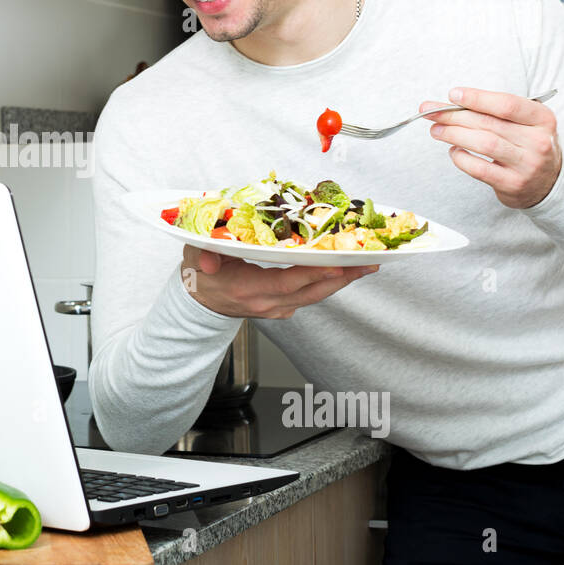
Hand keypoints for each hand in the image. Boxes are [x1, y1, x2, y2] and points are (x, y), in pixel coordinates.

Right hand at [181, 245, 376, 318]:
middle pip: (311, 291)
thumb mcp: (195, 260)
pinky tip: (343, 271)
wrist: (200, 304)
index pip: (287, 283)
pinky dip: (328, 283)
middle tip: (368, 262)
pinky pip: (310, 296)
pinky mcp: (282, 308)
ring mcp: (276, 308)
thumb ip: (203, 256)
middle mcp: (266, 302)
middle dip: (342, 277)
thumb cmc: (201, 276)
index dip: (312, 274)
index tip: (336, 263)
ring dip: (341, 281)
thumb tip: (209, 261)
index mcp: (248, 289)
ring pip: (315, 295)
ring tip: (365, 266)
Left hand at [421, 87, 561, 208]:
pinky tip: (453, 151)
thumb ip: (495, 113)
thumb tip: (452, 103)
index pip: (507, 104)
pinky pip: (479, 169)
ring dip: (454, 134)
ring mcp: (527, 164)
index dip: (477, 98)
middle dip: (454, 115)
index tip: (453, 94)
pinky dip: (461, 158)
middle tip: (431, 111)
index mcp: (542, 119)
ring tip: (436, 130)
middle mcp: (538, 141)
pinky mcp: (513, 184)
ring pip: (483, 144)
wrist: (548, 184)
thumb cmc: (527, 146)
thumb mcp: (525, 124)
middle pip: (488, 123)